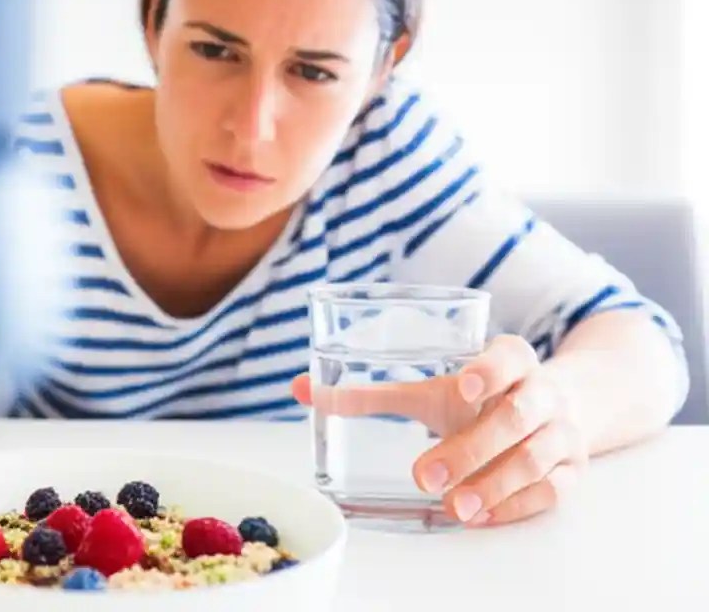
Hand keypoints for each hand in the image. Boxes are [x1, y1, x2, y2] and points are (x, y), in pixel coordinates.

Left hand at [293, 335, 587, 525]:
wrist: (561, 405)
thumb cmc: (477, 395)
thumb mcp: (432, 388)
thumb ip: (370, 392)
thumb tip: (300, 389)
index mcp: (510, 360)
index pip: (509, 355)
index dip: (488, 369)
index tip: (459, 386)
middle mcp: (542, 392)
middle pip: (517, 415)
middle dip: (473, 446)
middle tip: (426, 474)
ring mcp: (562, 431)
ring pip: (537, 456)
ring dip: (496, 484)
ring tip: (453, 507)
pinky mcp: (571, 467)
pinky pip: (552, 489)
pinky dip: (517, 504)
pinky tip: (482, 516)